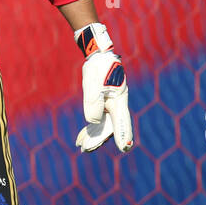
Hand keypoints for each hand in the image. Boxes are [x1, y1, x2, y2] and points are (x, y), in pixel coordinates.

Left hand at [74, 23, 132, 152]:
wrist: (99, 56)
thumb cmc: (98, 67)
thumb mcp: (93, 82)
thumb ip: (93, 101)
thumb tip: (92, 122)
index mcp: (118, 99)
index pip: (122, 120)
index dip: (123, 134)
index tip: (124, 147)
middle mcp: (116, 105)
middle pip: (110, 127)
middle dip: (99, 138)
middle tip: (86, 148)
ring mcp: (110, 106)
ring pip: (103, 126)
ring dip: (93, 136)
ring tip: (82, 147)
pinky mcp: (102, 105)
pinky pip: (97, 121)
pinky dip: (90, 129)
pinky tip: (81, 137)